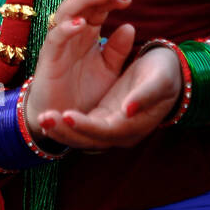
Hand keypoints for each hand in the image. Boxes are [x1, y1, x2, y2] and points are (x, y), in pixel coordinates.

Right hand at [23, 0, 135, 147]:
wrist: (64, 121)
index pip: (98, 7)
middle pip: (82, 3)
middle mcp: (72, 34)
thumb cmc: (85, 93)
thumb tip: (129, 26)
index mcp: (88, 34)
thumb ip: (118, 51)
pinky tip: (82, 23)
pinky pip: (55, 38)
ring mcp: (59, 44)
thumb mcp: (108, 72)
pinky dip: (67, 28)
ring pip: (67, 12)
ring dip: (84, 1)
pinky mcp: (49, 58)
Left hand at [35, 44, 181, 149]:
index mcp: (136, 126)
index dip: (86, 126)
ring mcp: (111, 127)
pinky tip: (48, 116)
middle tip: (44, 118)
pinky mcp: (102, 118)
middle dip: (66, 131)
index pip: (107, 131)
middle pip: (90, 139)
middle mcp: (122, 133)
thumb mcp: (160, 79)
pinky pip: (80, 127)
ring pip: (82, 136)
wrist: (168, 70)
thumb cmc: (166, 72)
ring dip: (61, 131)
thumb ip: (146, 95)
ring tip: (42, 119)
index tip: (67, 116)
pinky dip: (64, 124)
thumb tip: (129, 109)